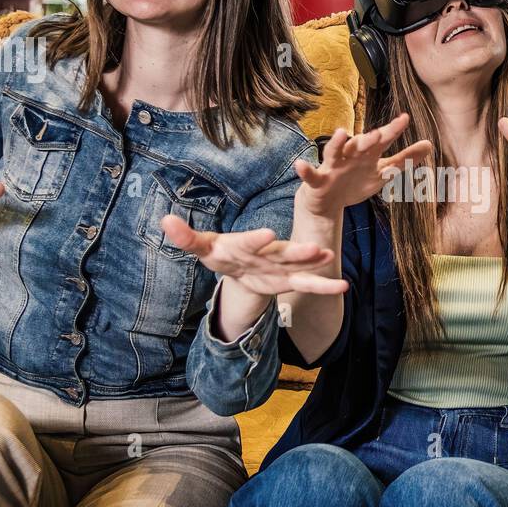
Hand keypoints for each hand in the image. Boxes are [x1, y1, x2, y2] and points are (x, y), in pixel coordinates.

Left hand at [160, 218, 348, 297]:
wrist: (240, 267)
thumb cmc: (222, 253)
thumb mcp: (203, 248)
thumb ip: (186, 237)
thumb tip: (164, 219)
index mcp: (246, 244)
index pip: (250, 241)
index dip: (256, 239)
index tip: (267, 234)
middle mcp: (268, 252)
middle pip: (283, 252)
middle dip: (298, 251)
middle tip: (315, 248)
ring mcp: (282, 266)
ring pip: (300, 265)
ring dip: (314, 263)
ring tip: (331, 258)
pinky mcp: (289, 280)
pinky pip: (307, 284)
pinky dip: (324, 286)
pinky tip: (343, 286)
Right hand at [294, 113, 433, 217]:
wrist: (328, 202)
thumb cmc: (355, 182)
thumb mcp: (383, 173)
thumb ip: (405, 159)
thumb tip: (429, 144)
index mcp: (367, 155)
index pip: (381, 141)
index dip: (392, 131)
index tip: (405, 119)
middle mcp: (350, 156)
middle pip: (359, 144)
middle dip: (368, 139)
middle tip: (378, 133)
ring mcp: (332, 167)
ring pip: (334, 153)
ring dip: (337, 144)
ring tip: (341, 134)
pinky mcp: (318, 180)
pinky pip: (311, 175)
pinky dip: (305, 170)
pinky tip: (300, 165)